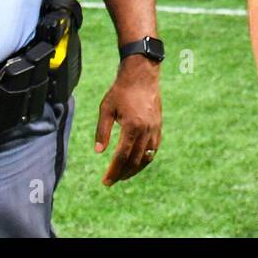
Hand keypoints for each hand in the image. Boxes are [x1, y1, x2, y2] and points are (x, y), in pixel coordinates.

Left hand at [95, 55, 162, 185]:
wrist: (142, 75)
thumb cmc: (121, 90)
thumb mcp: (106, 109)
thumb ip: (102, 131)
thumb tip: (99, 151)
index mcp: (132, 126)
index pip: (122, 156)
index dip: (114, 171)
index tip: (106, 182)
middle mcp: (146, 130)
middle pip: (135, 160)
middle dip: (123, 173)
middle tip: (111, 181)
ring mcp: (155, 128)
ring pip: (147, 157)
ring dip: (135, 169)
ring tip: (123, 175)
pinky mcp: (159, 126)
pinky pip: (154, 148)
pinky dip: (145, 159)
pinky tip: (137, 162)